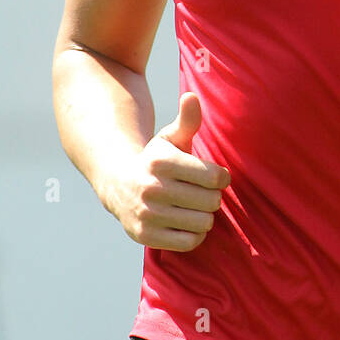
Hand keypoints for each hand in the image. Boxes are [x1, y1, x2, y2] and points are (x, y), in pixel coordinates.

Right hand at [104, 93, 230, 251]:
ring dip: (204, 216)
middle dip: (212, 197)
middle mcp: (151, 188)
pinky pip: (190, 242)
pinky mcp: (145, 236)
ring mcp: (147, 214)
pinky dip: (194, 235)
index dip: (221, 177)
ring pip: (203, 223)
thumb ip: (187, 120)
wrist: (118, 185)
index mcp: (161, 161)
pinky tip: (186, 223)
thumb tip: (191, 96)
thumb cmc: (156, 160)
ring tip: (194, 208)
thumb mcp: (170, 138)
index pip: (215, 177)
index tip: (213, 176)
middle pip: (212, 201)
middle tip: (202, 193)